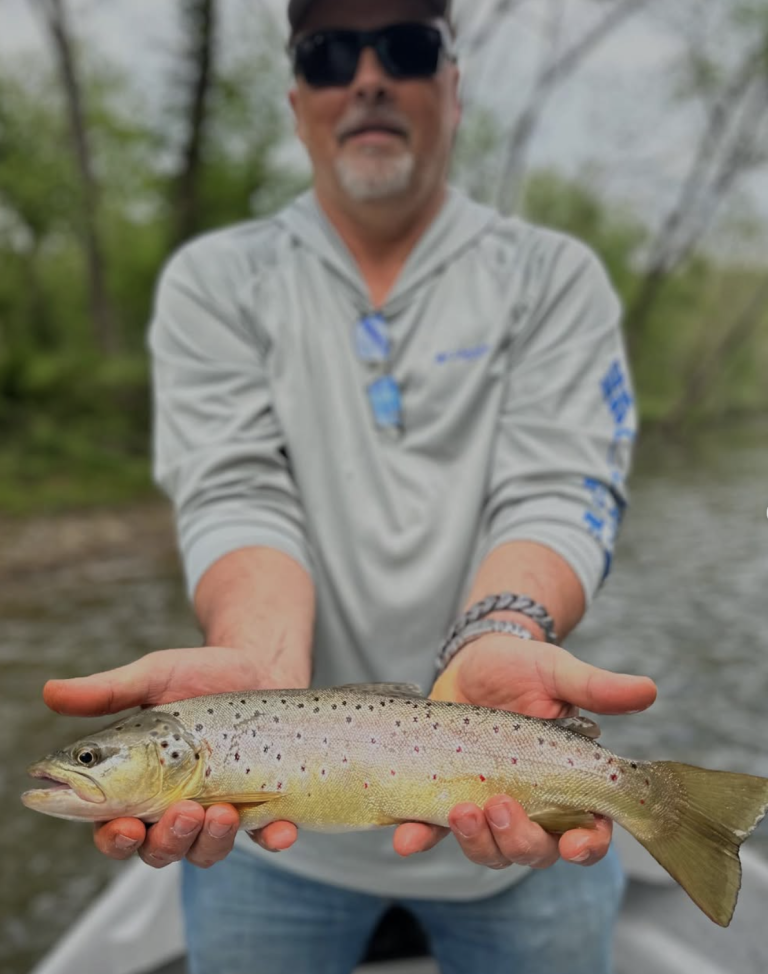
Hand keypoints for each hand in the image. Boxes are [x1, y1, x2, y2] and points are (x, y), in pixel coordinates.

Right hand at [43, 647, 305, 867]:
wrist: (258, 661)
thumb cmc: (197, 672)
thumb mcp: (153, 677)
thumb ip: (108, 692)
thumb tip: (51, 692)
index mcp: (137, 785)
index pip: (115, 830)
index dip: (116, 838)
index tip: (126, 826)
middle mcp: (174, 807)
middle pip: (159, 850)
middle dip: (169, 840)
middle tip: (184, 810)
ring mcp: (218, 809)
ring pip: (206, 850)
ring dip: (212, 840)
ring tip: (222, 811)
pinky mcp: (260, 804)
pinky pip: (266, 836)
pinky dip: (273, 838)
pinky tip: (280, 829)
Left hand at [393, 635, 656, 868]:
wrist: (472, 658)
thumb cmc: (523, 667)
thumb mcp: (557, 672)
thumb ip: (596, 687)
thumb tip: (648, 690)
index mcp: (568, 783)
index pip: (589, 830)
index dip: (586, 845)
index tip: (575, 843)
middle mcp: (532, 804)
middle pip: (535, 850)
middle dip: (519, 840)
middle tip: (499, 804)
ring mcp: (487, 804)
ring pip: (490, 850)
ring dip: (477, 842)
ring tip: (460, 811)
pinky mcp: (447, 796)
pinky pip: (435, 829)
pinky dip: (421, 838)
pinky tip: (406, 839)